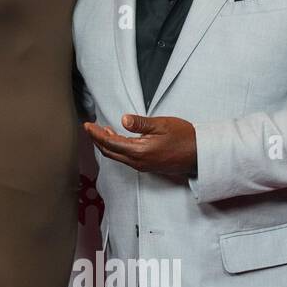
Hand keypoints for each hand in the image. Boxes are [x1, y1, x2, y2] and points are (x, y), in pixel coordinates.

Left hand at [82, 114, 196, 177]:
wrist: (200, 156)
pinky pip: (126, 159)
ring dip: (107, 145)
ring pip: (117, 157)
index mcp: (139, 151)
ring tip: (101, 132)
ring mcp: (142, 166)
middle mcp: (138, 162)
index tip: (87, 125)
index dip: (96, 134)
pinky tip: (118, 140)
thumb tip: (123, 119)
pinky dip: (117, 149)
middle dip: (97, 140)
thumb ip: (140, 123)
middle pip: (110, 152)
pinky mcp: (147, 166)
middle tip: (89, 128)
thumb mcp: (162, 125)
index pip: (110, 143)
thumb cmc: (184, 138)